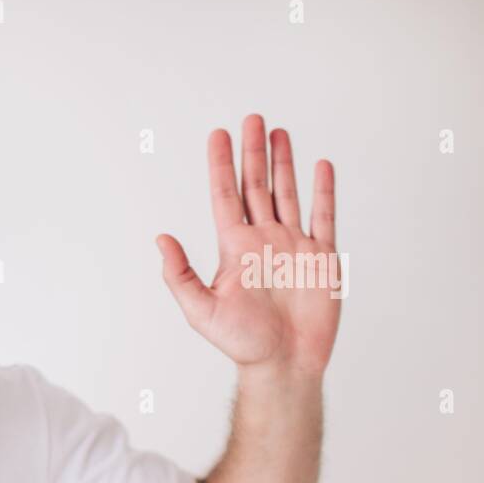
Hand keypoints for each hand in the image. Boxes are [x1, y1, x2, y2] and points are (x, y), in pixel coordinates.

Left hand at [156, 114, 340, 376]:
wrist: (284, 363)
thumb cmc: (241, 342)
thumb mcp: (200, 309)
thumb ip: (179, 274)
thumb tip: (160, 239)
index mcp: (234, 248)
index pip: (226, 196)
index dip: (221, 165)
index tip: (217, 134)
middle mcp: (263, 240)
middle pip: (257, 186)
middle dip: (252, 153)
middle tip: (250, 119)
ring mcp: (293, 246)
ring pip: (288, 193)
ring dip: (283, 163)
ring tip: (278, 132)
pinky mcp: (321, 257)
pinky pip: (324, 216)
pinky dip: (323, 191)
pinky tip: (319, 165)